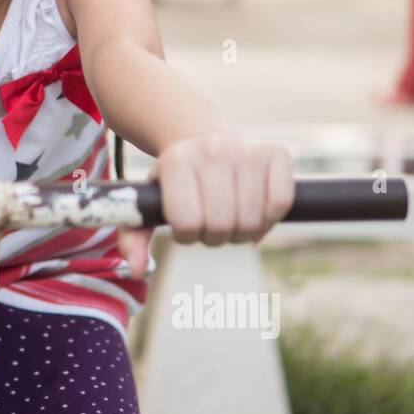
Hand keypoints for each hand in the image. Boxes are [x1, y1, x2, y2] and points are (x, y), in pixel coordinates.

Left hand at [116, 133, 294, 277]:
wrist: (204, 143)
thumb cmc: (176, 183)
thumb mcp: (149, 203)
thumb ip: (133, 237)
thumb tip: (138, 270)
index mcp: (176, 161)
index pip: (187, 223)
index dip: (187, 235)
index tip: (185, 224)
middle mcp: (211, 150)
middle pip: (221, 225)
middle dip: (215, 235)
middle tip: (211, 223)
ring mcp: (246, 149)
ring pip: (252, 220)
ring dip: (242, 231)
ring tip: (231, 216)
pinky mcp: (277, 152)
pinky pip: (280, 204)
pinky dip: (270, 219)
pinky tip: (256, 209)